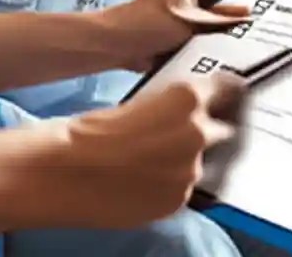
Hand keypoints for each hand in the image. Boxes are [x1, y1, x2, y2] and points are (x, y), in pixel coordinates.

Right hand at [42, 73, 247, 228]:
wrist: (64, 172)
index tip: (224, 95)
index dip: (224, 93)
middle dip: (210, 128)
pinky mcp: (179, 200)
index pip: (227, 90)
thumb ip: (170, 107)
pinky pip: (188, 188)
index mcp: (187, 98)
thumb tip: (185, 114)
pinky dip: (174, 182)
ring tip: (157, 158)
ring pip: (206, 161)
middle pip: (226, 128)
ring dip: (189, 159)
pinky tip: (149, 178)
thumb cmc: (87, 132)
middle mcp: (198, 133)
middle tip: (185, 130)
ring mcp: (191, 171)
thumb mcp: (136, 102)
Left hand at [107, 0, 250, 69]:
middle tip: (270, 25)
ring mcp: (188, 16)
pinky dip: (217, 45)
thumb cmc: (146, 24)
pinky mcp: (183, 35)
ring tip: (257, 41)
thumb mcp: (189, 21)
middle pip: (226, 2)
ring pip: (218, 22)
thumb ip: (221, 19)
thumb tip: (248, 14)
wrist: (117, 46)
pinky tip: (234, 55)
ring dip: (229, 32)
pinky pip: (207, 38)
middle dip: (242, 14)